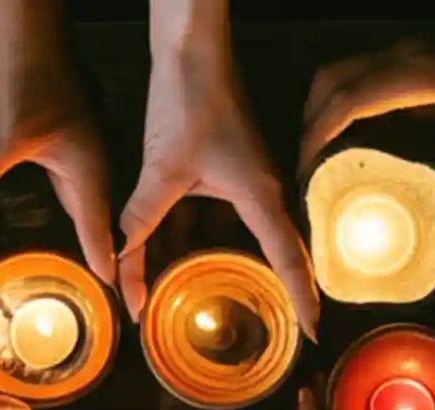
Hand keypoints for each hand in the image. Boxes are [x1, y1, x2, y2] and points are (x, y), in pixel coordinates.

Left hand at [0, 0, 114, 284]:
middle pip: (110, 227)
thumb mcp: (5, 134)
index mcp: (91, 171)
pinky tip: (82, 230)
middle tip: (127, 305)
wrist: (35, 39)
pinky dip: (87, 218)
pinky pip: (85, 194)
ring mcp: (86, 159)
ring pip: (99, 211)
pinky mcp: (73, 150)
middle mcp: (96, 168)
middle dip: (117, 265)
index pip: (107, 233)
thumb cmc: (29, 79)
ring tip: (111, 281)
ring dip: (104, 242)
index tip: (126, 306)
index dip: (114, 270)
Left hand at [118, 17, 317, 337]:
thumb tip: (119, 259)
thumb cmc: (190, 103)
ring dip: (209, 263)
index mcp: (260, 197)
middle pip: (265, 255)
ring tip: (189, 301)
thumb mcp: (162, 171)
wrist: (193, 52)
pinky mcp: (226, 172)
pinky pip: (214, 217)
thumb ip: (142, 219)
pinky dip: (193, 237)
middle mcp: (260, 193)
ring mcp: (245, 182)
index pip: (291, 260)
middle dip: (256, 290)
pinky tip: (168, 258)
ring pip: (229, 238)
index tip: (315, 332)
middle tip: (258, 327)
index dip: (304, 299)